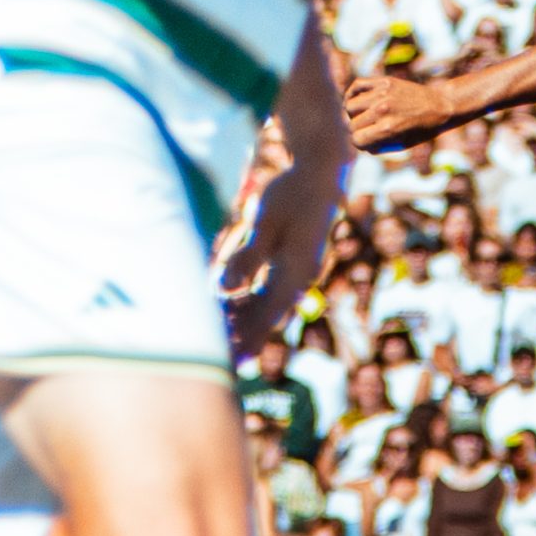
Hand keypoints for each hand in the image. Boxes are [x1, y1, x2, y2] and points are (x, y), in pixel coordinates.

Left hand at [220, 157, 341, 358]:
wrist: (321, 172)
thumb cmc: (292, 193)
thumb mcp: (266, 222)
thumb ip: (247, 257)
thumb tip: (224, 289)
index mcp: (296, 272)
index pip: (267, 316)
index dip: (248, 340)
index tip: (230, 363)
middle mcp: (300, 277)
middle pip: (266, 315)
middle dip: (241, 334)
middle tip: (213, 354)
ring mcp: (298, 270)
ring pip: (266, 303)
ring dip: (242, 318)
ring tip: (215, 332)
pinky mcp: (292, 261)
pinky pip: (268, 288)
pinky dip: (248, 298)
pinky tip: (227, 302)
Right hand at [346, 75, 461, 152]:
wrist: (441, 106)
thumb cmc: (422, 129)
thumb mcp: (402, 144)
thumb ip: (378, 143)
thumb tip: (357, 140)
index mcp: (388, 129)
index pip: (357, 140)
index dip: (360, 143)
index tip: (365, 142)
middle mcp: (383, 110)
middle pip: (352, 124)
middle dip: (358, 130)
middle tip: (368, 130)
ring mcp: (383, 93)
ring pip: (349, 105)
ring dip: (354, 113)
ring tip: (364, 115)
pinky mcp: (384, 81)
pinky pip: (357, 86)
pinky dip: (353, 94)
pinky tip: (358, 100)